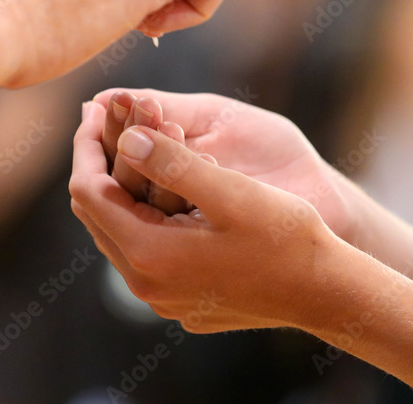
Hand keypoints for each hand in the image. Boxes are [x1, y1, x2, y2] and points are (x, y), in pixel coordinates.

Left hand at [69, 101, 342, 331]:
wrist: (326, 292)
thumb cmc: (286, 238)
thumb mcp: (230, 191)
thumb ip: (173, 163)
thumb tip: (126, 138)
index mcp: (149, 253)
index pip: (88, 191)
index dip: (86, 146)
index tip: (95, 110)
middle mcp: (145, 283)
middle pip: (95, 213)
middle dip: (97, 163)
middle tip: (104, 121)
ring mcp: (161, 298)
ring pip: (116, 233)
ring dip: (119, 189)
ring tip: (131, 146)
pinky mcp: (179, 302)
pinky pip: (141, 253)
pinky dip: (140, 215)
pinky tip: (160, 188)